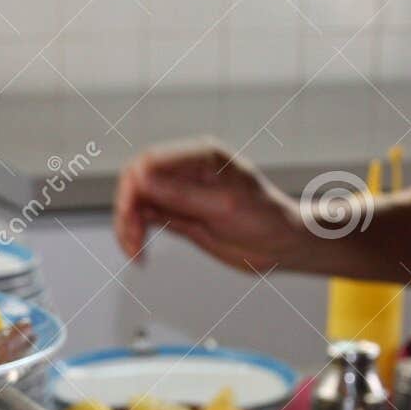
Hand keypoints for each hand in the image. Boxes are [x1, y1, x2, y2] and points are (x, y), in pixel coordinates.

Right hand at [113, 139, 309, 272]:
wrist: (283, 245)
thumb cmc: (266, 219)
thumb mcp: (225, 206)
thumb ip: (183, 194)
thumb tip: (141, 180)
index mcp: (200, 155)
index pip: (150, 161)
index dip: (133, 186)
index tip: (132, 215)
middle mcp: (187, 170)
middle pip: (137, 181)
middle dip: (127, 210)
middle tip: (132, 242)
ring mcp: (181, 192)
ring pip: (137, 202)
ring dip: (129, 226)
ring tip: (135, 253)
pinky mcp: (178, 214)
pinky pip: (146, 219)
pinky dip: (137, 235)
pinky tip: (139, 254)